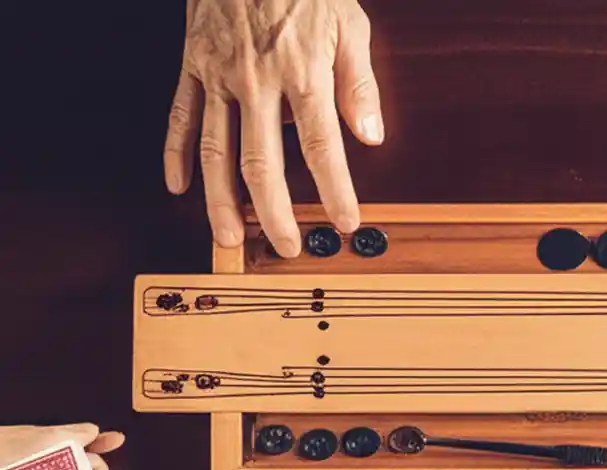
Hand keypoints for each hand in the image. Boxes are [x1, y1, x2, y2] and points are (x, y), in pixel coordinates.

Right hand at [164, 0, 383, 256]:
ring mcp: (219, 75)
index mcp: (302, 74)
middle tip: (286, 247)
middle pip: (262, 163)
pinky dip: (175, 155)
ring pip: (215, 150)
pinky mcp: (192, 65)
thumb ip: (360, 86)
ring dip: (221, 200)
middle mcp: (257, 81)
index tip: (346, 222)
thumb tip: (372, 136)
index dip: (335, 191)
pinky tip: (179, 186)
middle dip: (275, 213)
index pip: (322, 148)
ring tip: (229, 237)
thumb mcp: (350, 26)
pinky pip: (179, 117)